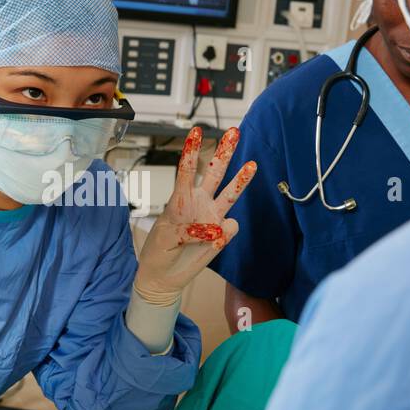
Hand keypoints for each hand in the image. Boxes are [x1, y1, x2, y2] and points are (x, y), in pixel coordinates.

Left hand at [134, 126, 255, 303]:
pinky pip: (230, 228)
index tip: (195, 131)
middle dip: (224, 153)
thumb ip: (184, 230)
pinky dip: (224, 233)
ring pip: (229, 194)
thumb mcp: (163, 238)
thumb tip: (213, 228)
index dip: (191, 151)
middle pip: (214, 173)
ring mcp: (212, 218)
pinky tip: (212, 242)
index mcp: (179, 200)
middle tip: (234, 132)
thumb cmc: (158, 252)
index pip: (186, 171)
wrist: (163, 278)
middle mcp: (199, 204)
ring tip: (251, 165)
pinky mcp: (221, 235)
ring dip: (240, 180)